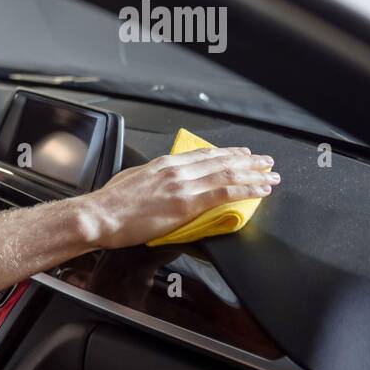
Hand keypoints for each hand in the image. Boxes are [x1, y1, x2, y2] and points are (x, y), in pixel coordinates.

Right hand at [75, 146, 278, 249]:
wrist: (99, 216)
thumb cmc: (109, 204)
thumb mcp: (131, 181)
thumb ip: (151, 179)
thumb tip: (159, 184)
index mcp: (163, 164)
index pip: (203, 155)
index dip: (226, 153)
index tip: (240, 153)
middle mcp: (176, 171)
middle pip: (220, 161)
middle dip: (247, 160)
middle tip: (265, 161)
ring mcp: (183, 186)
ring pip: (228, 174)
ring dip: (253, 173)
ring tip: (270, 175)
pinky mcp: (187, 204)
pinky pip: (225, 193)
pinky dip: (247, 190)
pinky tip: (260, 190)